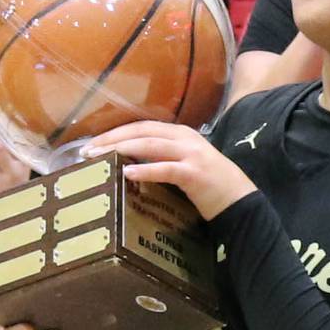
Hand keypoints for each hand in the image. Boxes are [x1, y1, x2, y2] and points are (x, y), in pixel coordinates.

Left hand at [83, 122, 255, 220]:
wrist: (241, 202)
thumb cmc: (211, 187)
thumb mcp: (186, 165)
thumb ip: (164, 159)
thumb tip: (129, 164)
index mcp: (182, 134)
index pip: (143, 126)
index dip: (117, 132)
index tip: (94, 142)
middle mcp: (186, 139)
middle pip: (142, 131)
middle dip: (112, 138)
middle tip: (87, 149)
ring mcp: (192, 155)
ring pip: (150, 145)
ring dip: (121, 149)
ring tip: (99, 157)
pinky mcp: (195, 174)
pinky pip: (165, 169)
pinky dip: (145, 170)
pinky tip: (127, 173)